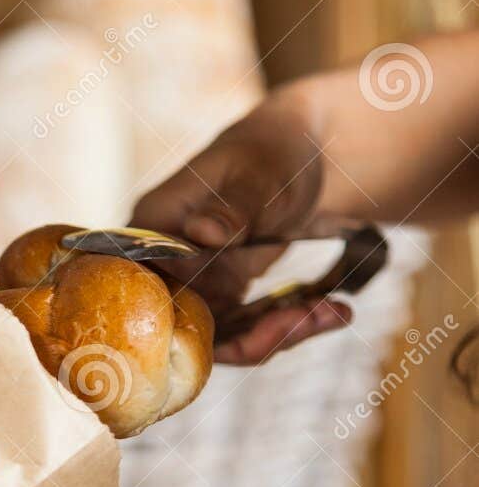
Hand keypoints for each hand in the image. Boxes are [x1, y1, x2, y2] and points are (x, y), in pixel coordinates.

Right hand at [130, 92, 353, 363]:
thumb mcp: (259, 175)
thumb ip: (232, 207)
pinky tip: (332, 310)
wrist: (300, 151)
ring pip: (223, 336)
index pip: (151, 293)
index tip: (254, 326)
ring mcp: (193, 283)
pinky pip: (247, 328)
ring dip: (279, 333)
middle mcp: (164, 264)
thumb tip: (202, 232)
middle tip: (311, 317)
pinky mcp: (222, 294)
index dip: (193, 324)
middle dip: (253, 336)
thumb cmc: (272, 149)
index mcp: (154, 226)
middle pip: (189, 327)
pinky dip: (288, 325)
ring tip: (334, 312)